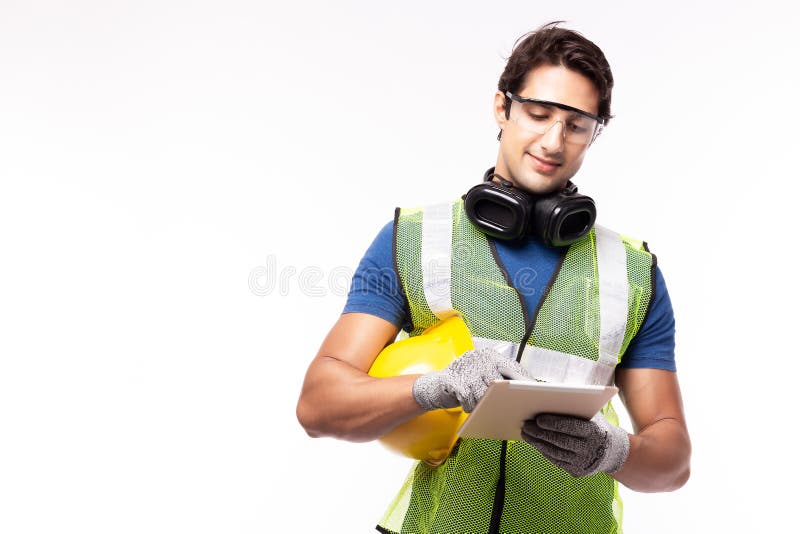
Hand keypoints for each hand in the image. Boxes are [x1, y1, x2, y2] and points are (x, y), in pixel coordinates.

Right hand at [412, 348, 529, 412]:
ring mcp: (466, 366)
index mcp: (491, 356)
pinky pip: (467, 397)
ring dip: (484, 404)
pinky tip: (469, 407)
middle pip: (499, 381)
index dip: (525, 382)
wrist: (435, 386)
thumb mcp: (484, 378)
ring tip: (482, 409)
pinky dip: (470, 405)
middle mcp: (480, 357)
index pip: (513, 368)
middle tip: (511, 409)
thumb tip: (527, 394)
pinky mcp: (453, 378)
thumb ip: (500, 381)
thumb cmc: (465, 384)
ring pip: (483, 392)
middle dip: (506, 397)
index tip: (537, 394)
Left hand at [521, 412, 629, 476]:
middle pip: (560, 441)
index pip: (572, 427)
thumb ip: (574, 409)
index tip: (538, 419)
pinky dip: (544, 452)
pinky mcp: (577, 472)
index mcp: (594, 432)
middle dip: (540, 433)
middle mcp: (590, 449)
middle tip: (526, 425)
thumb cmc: (595, 427)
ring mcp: (583, 463)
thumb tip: (548, 398)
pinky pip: (557, 461)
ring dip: (537, 443)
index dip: (554, 423)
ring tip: (526, 433)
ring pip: (555, 452)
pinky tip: (535, 443)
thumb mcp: (591, 416)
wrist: (612, 452)